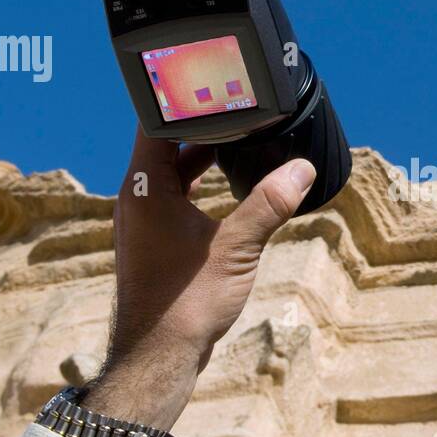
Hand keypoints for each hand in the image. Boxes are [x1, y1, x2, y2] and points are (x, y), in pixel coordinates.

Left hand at [83, 128, 314, 434]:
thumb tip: (300, 168)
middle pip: (164, 143)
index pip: (155, 121)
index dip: (182, 98)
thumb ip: (268, 204)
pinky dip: (196, 185)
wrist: (157, 356)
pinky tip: (226, 190)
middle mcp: (135, 199)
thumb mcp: (236, 248)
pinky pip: (173, 197)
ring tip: (237, 140)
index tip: (210, 79)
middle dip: (200, 125)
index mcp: (144, 189)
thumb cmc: (186, 304)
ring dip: (199, 156)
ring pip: (169, 172)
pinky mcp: (152, 242)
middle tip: (234, 106)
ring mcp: (142, 221)